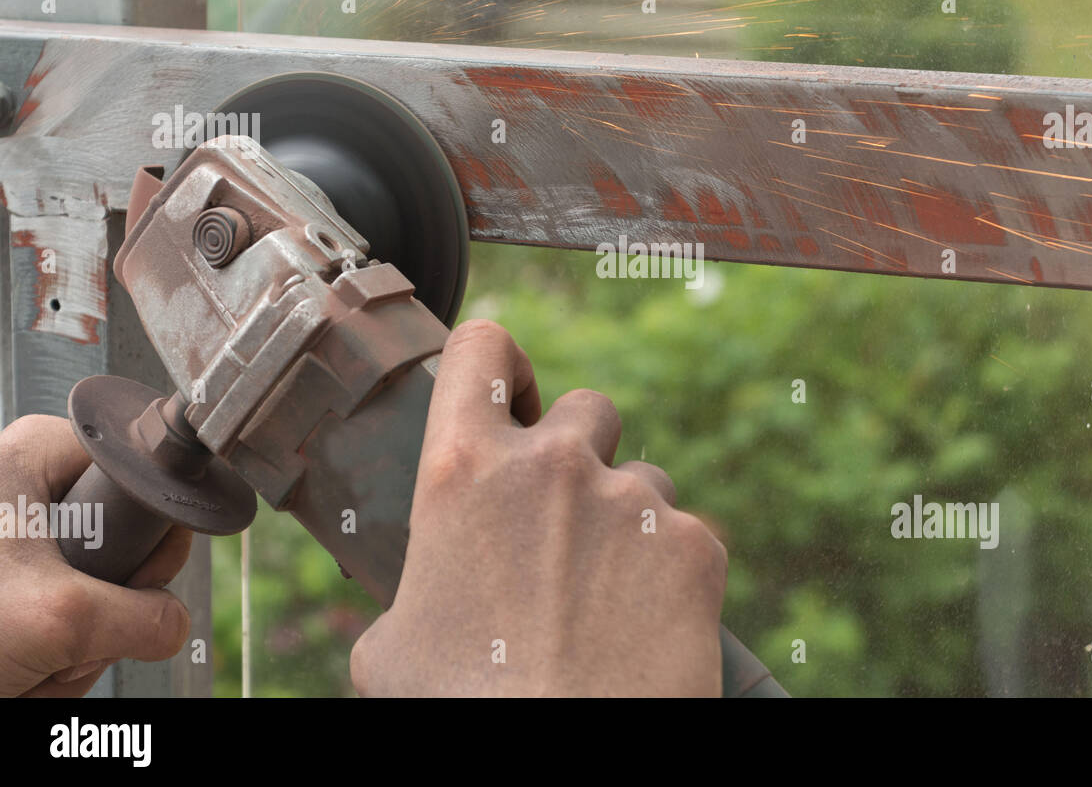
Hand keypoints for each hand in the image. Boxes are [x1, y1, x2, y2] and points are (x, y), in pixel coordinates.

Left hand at [0, 415, 192, 696]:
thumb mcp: (61, 618)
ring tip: (37, 659)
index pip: (135, 462)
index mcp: (29, 457)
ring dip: (79, 642)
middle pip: (122, 537)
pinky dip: (55, 655)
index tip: (142, 567)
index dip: (150, 522)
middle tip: (78, 629)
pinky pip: (65, 618)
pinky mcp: (9, 592)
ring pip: (96, 588)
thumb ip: (143, 615)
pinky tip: (27, 670)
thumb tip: (171, 624)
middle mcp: (21, 492)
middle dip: (109, 603)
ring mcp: (14, 547)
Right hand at [350, 319, 727, 696]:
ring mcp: (631, 502)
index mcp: (464, 472)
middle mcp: (552, 467)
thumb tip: (422, 602)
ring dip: (626, 519)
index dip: (498, 361)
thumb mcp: (393, 644)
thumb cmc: (461, 707)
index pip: (483, 350)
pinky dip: (669, 570)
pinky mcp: (693, 546)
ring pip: (642, 476)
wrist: (566, 758)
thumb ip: (417, 585)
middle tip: (564, 521)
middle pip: (587, 408)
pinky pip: (685, 535)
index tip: (510, 391)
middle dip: (580, 451)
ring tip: (603, 595)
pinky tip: (643, 622)